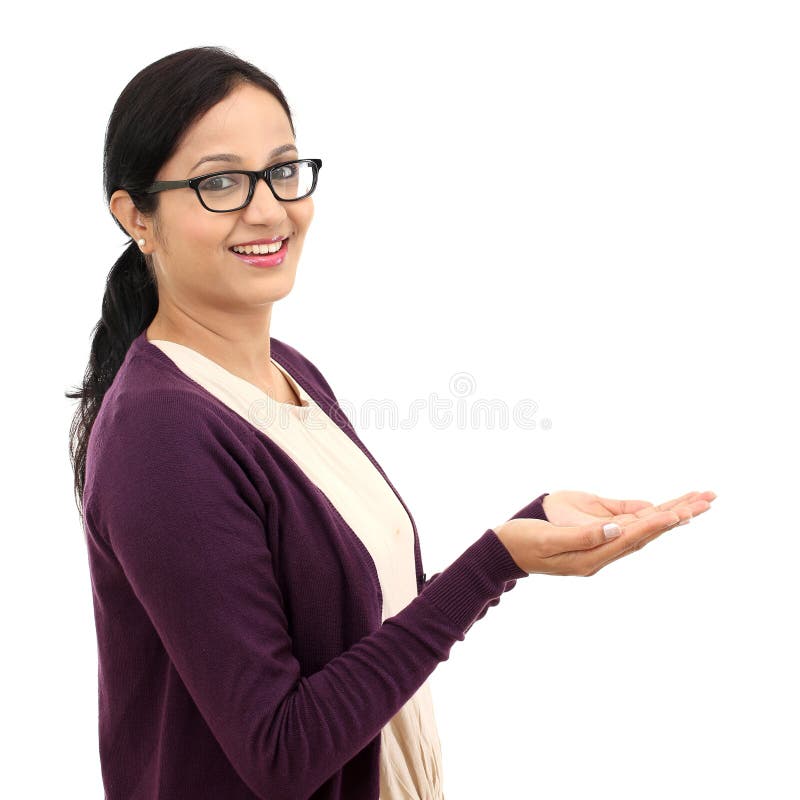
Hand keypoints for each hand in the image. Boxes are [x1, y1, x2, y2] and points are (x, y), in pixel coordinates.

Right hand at [493, 489, 716, 576]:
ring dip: (670, 516)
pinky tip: (666, 513)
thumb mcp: (547, 539)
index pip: (630, 538)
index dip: (655, 524)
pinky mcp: (594, 541)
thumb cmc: (520, 542)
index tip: (680, 512)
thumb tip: (616, 529)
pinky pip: (629, 530)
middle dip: (677, 516)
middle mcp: (600, 555)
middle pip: (646, 534)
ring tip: (699, 504)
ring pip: (642, 531)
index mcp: (589, 558)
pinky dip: (650, 519)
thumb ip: (581, 536)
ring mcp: (598, 549)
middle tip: (707, 501)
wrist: (503, 551)